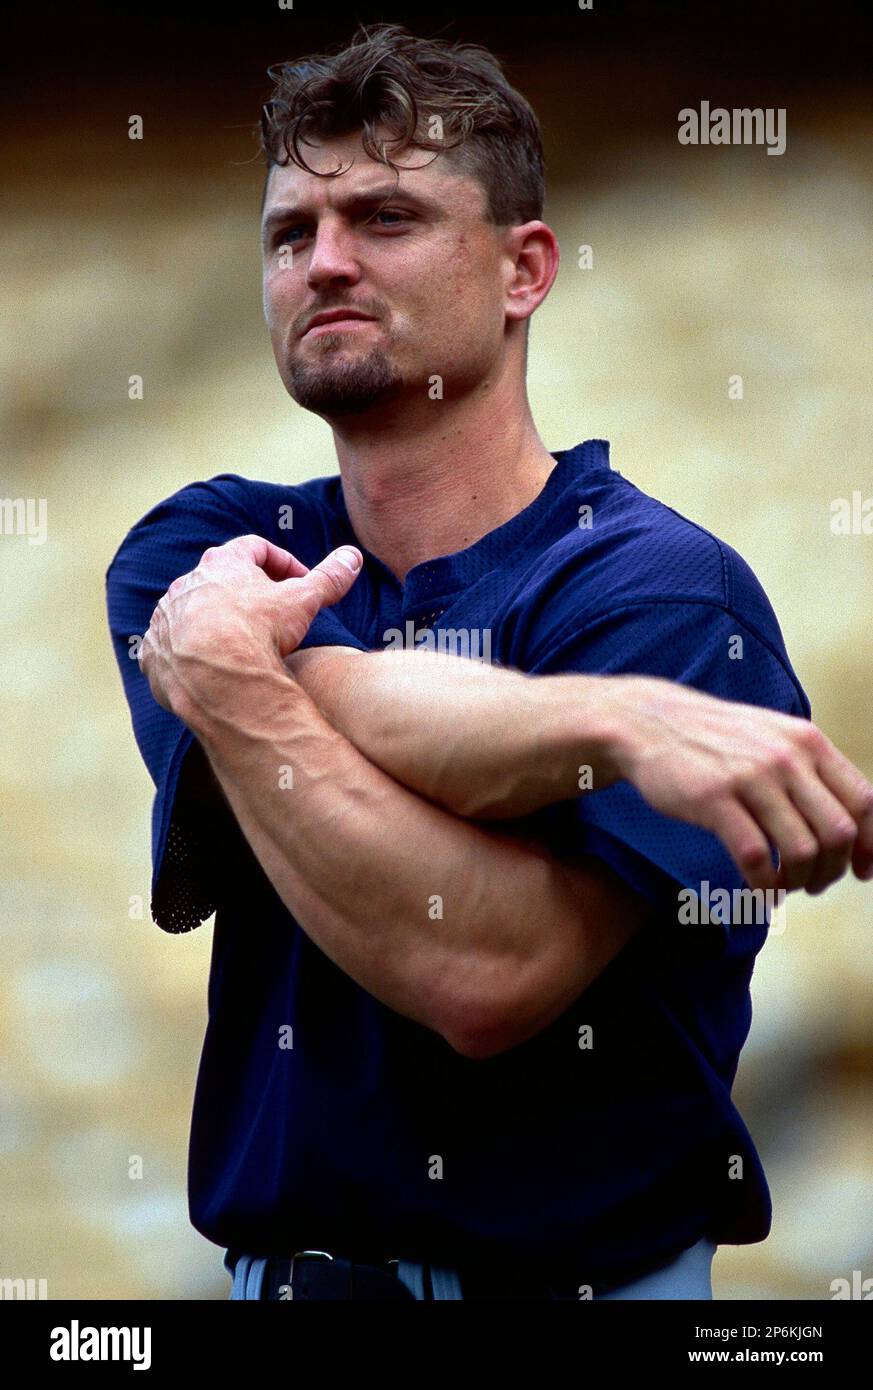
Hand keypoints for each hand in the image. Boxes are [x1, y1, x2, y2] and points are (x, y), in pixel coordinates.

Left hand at [139, 534, 361, 717]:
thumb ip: (328, 578)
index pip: (254, 548)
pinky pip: (171, 645)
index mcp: (222, 563)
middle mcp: (187, 584)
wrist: (214, 676)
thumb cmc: (258, 630)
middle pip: (221, 578)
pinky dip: (190, 651)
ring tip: (242, 642)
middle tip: (273, 612)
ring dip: (216, 621)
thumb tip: (353, 556)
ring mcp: (166, 616)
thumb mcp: (303, 600)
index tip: (300, 581)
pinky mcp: (154, 650)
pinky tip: (211, 667)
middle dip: (248, 592)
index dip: (282, 562)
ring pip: (193, 610)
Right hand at [607, 675, 872, 894]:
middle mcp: (786, 758)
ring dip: (798, 882)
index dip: (870, 845)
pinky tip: (759, 890)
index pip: (863, 801)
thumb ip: (809, 771)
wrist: (649, 723)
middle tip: (815, 883)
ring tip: (784, 887)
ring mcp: (750, 778)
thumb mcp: (772, 737)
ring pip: (801, 850)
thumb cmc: (713, 739)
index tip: (862, 871)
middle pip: (838, 832)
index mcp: (807, 742)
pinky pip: (755, 858)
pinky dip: (764, 885)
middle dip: (832, 870)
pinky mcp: (714, 800)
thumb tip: (846, 826)